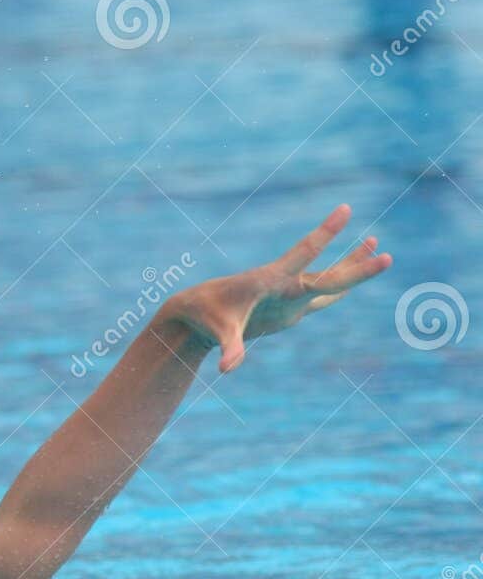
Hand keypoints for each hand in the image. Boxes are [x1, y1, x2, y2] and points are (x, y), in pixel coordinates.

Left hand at [159, 204, 393, 372]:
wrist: (195, 314)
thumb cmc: (206, 316)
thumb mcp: (219, 332)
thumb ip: (228, 348)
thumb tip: (228, 368)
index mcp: (270, 280)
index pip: (304, 253)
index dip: (326, 233)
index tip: (346, 210)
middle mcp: (283, 284)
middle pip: (326, 274)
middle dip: (355, 264)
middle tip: (384, 250)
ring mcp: (288, 296)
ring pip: (327, 279)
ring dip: (351, 263)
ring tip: (374, 242)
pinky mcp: (289, 308)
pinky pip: (321, 294)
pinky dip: (340, 286)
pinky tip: (354, 278)